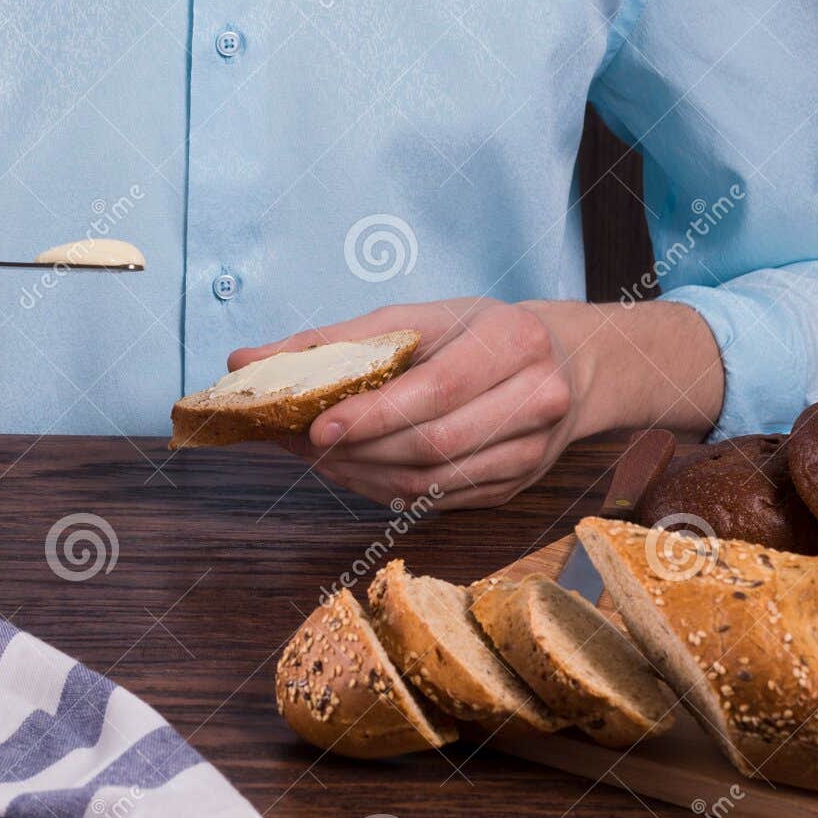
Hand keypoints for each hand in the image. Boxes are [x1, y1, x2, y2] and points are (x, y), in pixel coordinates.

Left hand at [228, 298, 721, 510]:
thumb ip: (333, 340)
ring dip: (363, 475)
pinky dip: (385, 491)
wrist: (573, 365)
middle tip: (301, 445)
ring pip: (432, 481)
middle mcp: (536, 400)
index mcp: (514, 342)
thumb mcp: (420, 317)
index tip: (316, 427)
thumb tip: (244, 358)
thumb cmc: (480, 333)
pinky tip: (353, 473)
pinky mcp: (514, 487)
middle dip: (359, 450)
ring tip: (318, 459)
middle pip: (432, 444)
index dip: (374, 415)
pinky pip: (438, 501)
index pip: (436, 390)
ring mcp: (531, 453)